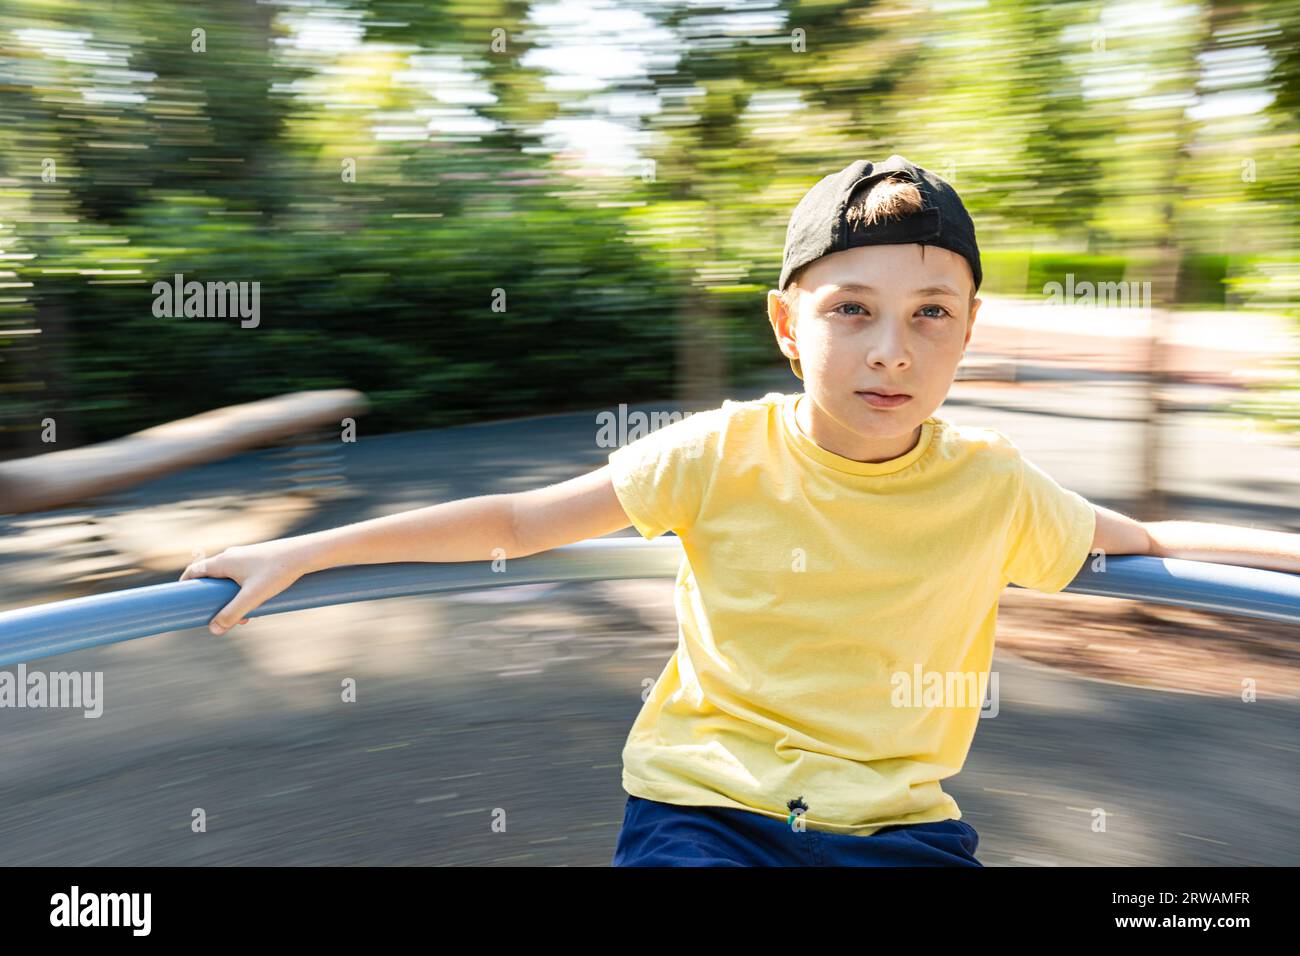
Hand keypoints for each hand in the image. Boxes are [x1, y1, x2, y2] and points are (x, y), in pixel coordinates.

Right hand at [178, 539, 309, 634]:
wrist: (305, 554)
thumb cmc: (278, 571)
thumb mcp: (253, 596)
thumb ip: (233, 613)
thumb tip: (214, 629)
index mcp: (224, 561)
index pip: (194, 571)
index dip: (185, 586)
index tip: (182, 602)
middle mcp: (231, 556)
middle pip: (211, 578)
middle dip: (212, 599)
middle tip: (215, 616)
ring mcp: (245, 557)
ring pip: (229, 580)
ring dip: (231, 599)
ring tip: (244, 618)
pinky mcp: (258, 561)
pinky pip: (242, 578)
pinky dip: (243, 592)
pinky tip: (256, 607)